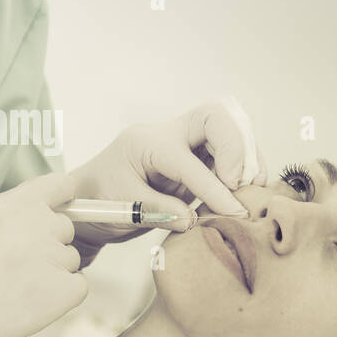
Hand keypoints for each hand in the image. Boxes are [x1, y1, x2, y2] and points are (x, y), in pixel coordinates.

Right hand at [0, 172, 87, 336]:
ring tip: (15, 290)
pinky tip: (31, 305)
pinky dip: (61, 297)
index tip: (56, 209)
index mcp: (11, 205)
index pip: (59, 185)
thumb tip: (19, 217)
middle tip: (16, 266)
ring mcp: (50, 260)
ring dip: (52, 271)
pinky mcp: (60, 294)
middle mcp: (36, 226)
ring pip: (70, 259)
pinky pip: (78, 287)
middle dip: (47, 242)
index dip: (60, 197)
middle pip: (64, 227)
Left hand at [68, 96, 266, 248]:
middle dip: (236, 147)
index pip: (188, 160)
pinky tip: (245, 190)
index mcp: (146, 143)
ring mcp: (185, 144)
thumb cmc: (97, 198)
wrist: (88, 199)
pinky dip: (244, 167)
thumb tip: (193, 220)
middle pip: (215, 116)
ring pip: (229, 129)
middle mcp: (168, 135)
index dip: (213, 187)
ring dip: (246, 157)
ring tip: (248, 190)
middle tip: (240, 185)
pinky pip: (229, 152)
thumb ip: (157, 211)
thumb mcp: (120, 208)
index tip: (233, 212)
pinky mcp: (196, 158)